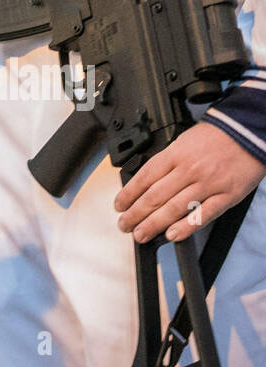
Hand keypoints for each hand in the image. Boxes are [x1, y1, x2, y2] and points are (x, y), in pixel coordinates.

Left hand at [115, 122, 265, 243]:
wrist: (247, 132)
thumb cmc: (215, 137)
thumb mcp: (183, 141)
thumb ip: (167, 161)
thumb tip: (146, 183)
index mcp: (175, 154)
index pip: (144, 177)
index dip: (128, 194)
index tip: (119, 206)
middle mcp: (188, 170)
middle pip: (155, 196)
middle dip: (136, 214)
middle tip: (125, 225)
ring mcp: (208, 184)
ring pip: (174, 208)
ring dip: (154, 224)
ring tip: (141, 234)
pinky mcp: (226, 196)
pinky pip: (203, 215)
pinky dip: (186, 227)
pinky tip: (171, 235)